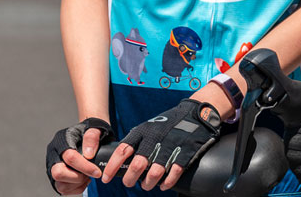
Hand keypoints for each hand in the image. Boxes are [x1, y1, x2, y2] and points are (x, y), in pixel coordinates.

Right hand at [46, 117, 111, 194]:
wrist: (87, 133)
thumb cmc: (91, 130)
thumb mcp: (95, 127)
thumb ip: (92, 136)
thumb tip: (89, 154)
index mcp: (62, 140)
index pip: (69, 157)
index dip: (85, 167)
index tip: (97, 172)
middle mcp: (53, 154)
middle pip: (58, 173)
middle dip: (77, 178)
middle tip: (90, 174)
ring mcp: (52, 166)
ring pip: (60, 185)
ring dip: (78, 184)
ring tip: (88, 176)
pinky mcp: (55, 177)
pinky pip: (63, 190)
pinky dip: (76, 188)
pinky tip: (84, 179)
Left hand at [101, 99, 220, 190]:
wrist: (195, 113)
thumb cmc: (168, 123)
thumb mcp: (150, 126)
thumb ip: (138, 140)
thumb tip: (123, 158)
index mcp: (144, 131)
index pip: (123, 150)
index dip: (112, 166)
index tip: (106, 178)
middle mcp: (155, 139)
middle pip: (138, 165)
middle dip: (130, 179)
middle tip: (128, 183)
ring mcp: (170, 146)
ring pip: (155, 173)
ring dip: (148, 184)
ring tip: (146, 186)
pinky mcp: (185, 153)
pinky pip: (173, 174)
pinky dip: (167, 183)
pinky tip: (163, 185)